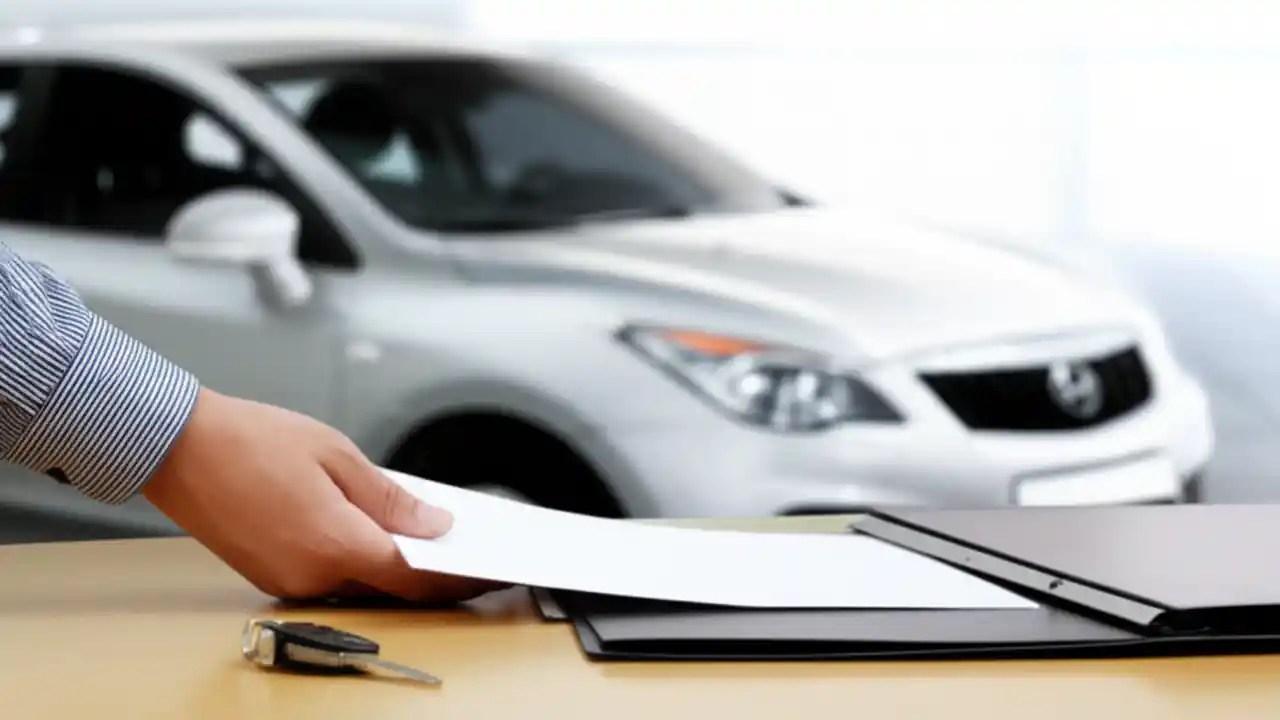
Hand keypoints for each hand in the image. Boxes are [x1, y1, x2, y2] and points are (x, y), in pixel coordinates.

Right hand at [143, 388, 503, 601]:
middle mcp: (311, 575)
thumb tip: (435, 525)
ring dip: (398, 567)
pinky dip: (362, 561)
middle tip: (473, 552)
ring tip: (436, 539)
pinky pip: (331, 577)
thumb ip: (391, 499)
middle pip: (391, 587)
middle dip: (435, 572)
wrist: (178, 448)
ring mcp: (288, 581)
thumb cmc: (252, 441)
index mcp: (335, 544)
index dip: (459, 577)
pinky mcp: (272, 576)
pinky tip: (382, 535)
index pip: (415, 578)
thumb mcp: (338, 456)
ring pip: (361, 584)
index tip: (490, 568)